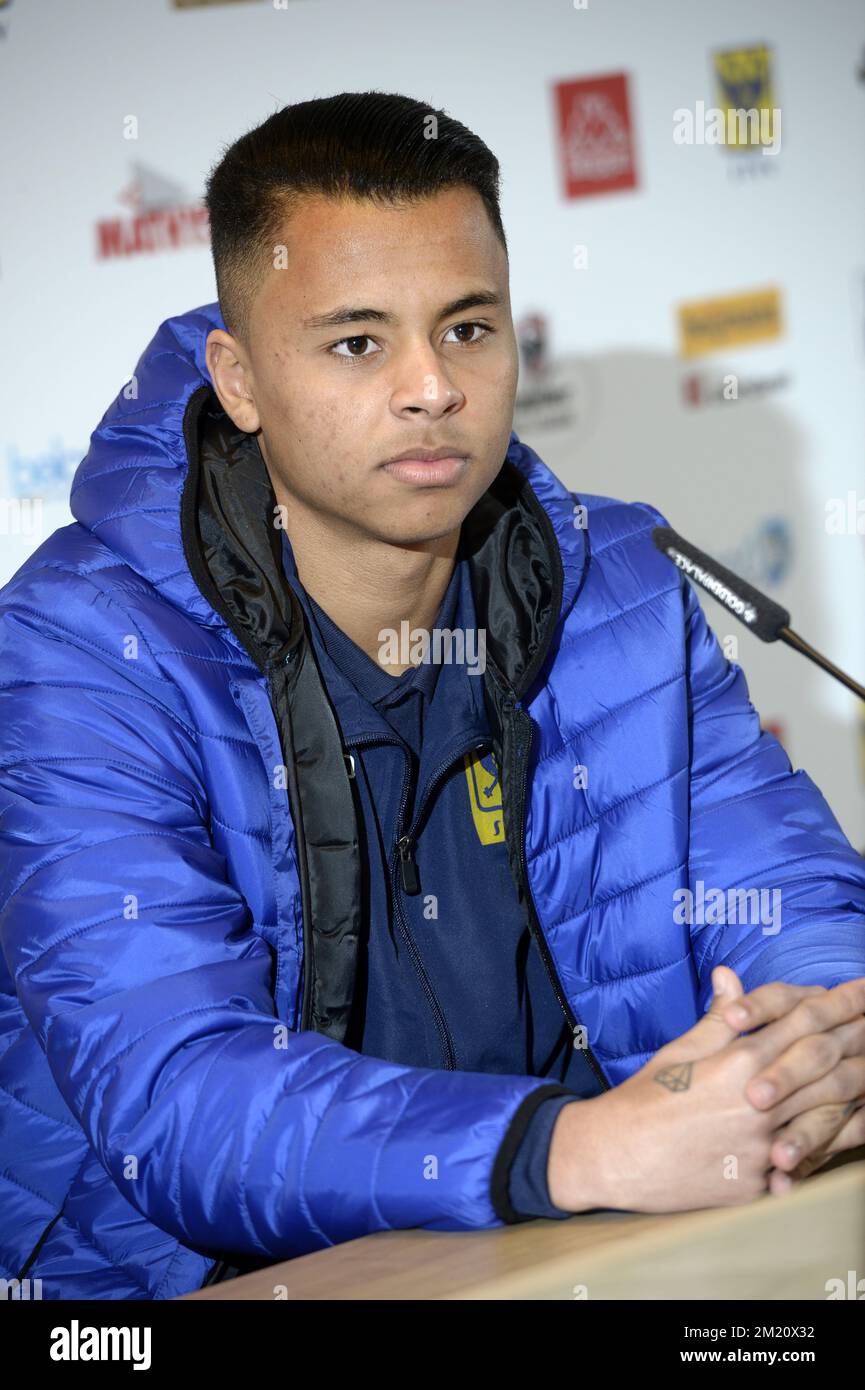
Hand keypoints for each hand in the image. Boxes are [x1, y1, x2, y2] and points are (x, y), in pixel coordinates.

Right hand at [547, 966, 863, 1212]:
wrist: (617, 1156)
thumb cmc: (646, 1098)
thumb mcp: (681, 1050)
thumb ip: (718, 1018)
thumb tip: (731, 977)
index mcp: (738, 1062)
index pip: (801, 1023)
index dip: (838, 1004)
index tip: (861, 989)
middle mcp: (758, 1102)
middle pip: (826, 1064)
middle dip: (859, 1037)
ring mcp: (763, 1146)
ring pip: (828, 1113)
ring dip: (856, 1090)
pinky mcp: (759, 1182)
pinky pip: (808, 1161)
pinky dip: (832, 1143)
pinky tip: (851, 1128)